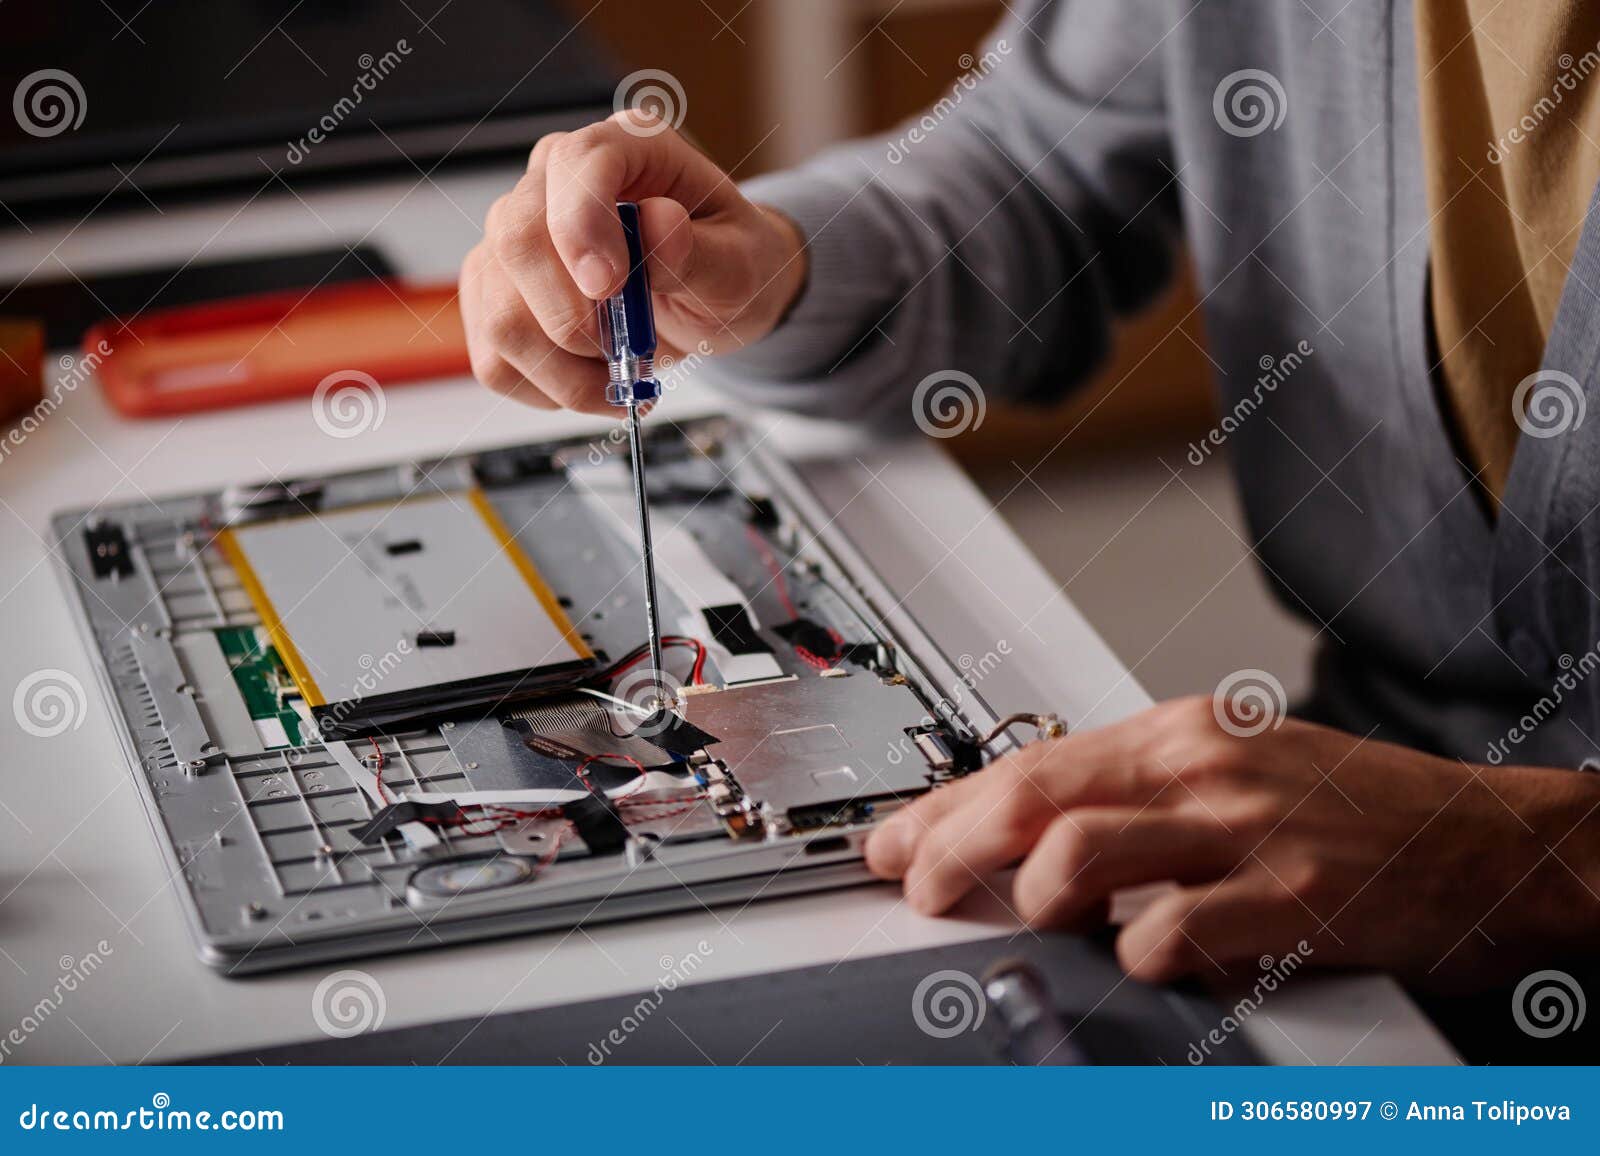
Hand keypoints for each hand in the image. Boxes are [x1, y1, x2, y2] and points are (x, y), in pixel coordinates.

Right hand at [459, 110, 807, 413]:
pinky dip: (544, 388)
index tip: (611, 287)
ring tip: (619, 374)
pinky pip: (493, 356)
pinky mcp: (495, 292)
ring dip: (564, 369)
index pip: (575, 162)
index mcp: (626, 148)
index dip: (582, 226)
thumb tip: (658, 223)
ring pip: (499, 311)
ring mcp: (514, 236)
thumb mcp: (740, 263)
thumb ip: (701, 250)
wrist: (710, 298)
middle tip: (626, 350)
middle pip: (517, 238)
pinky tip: (587, 380)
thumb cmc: (725, 265)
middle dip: (571, 318)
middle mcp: (555, 181)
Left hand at [865, 696, 1599, 990]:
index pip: (1028, 762)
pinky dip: (1136, 952)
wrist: (1485, 839)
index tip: (896, 839)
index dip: (945, 805)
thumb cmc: (1352, 806)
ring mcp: (1247, 832)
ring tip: (1024, 917)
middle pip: (1035, 794)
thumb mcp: (1230, 769)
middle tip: (920, 887)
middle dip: (952, 845)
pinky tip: (1131, 961)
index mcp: (1178, 734)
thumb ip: (1132, 796)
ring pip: (1086, 847)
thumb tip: (1028, 834)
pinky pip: (1181, 928)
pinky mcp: (1296, 899)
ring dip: (1030, 893)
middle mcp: (1201, 770)